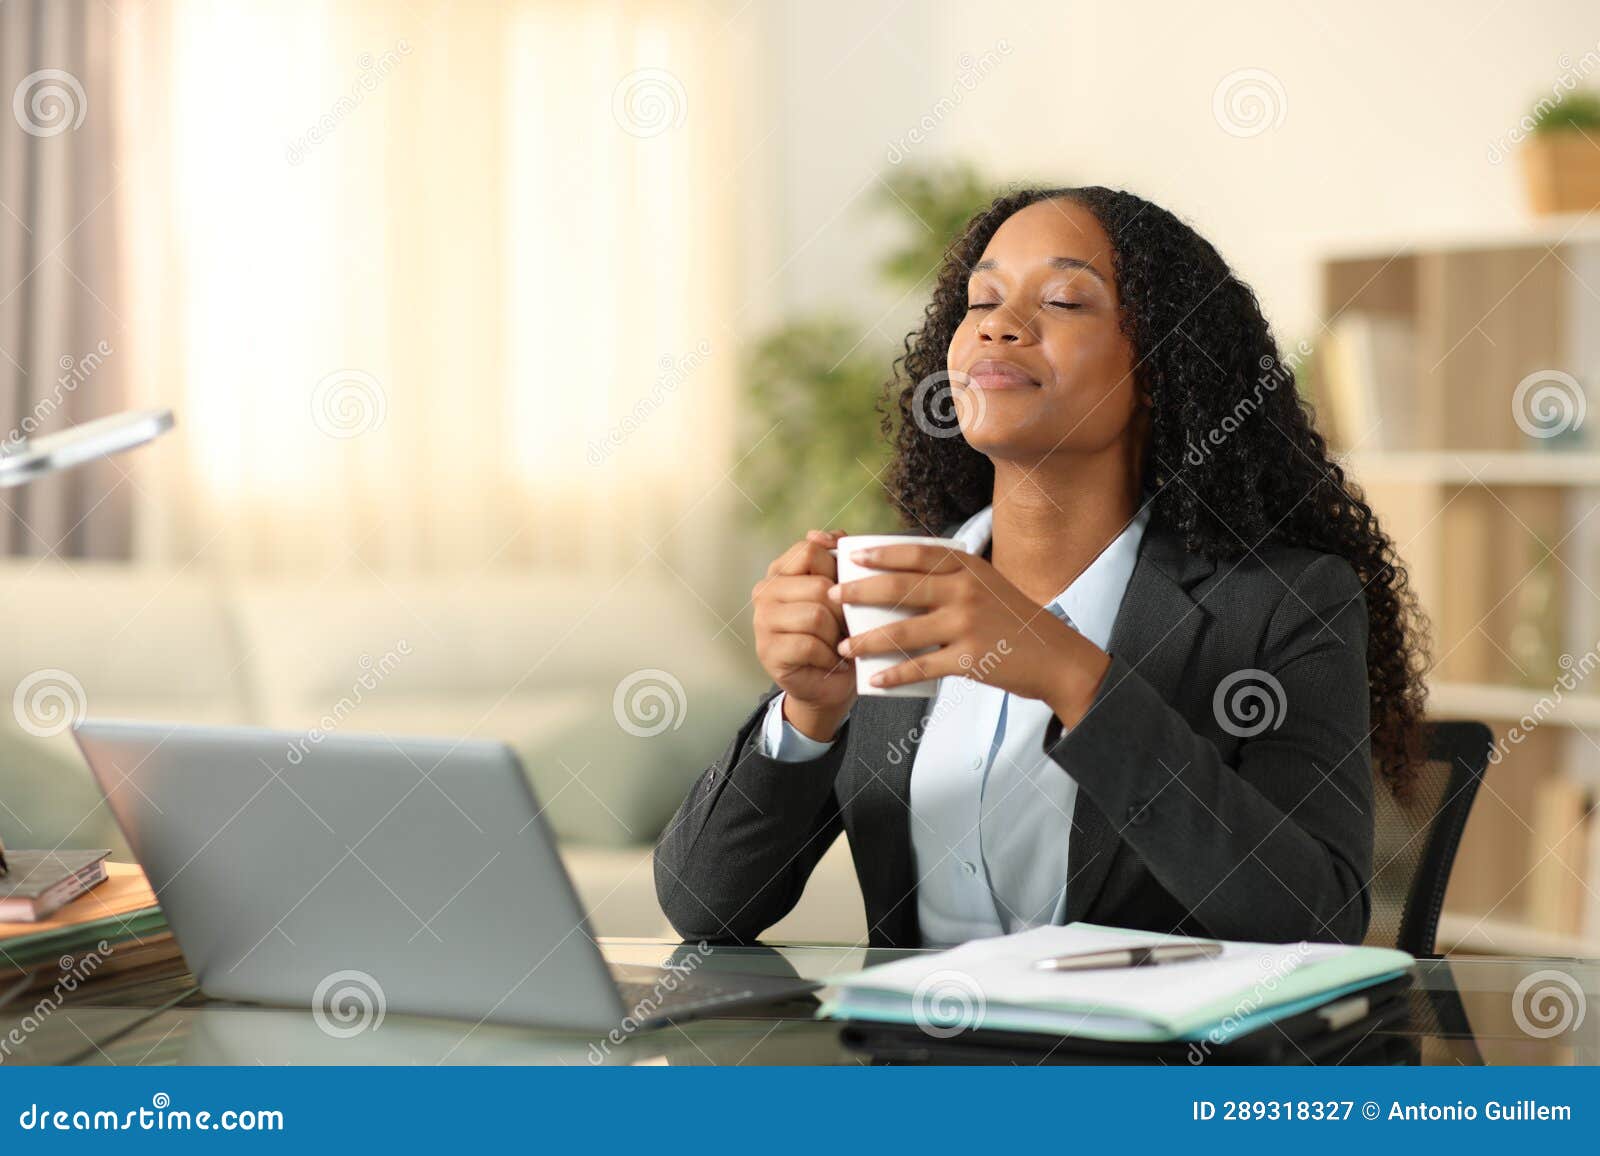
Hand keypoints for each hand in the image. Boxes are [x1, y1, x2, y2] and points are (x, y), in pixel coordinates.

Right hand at [751, 529, 855, 741]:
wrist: (830, 684)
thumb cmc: (839, 635)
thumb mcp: (842, 593)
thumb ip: (837, 560)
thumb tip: (830, 535)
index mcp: (781, 572)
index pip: (810, 550)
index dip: (837, 567)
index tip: (846, 587)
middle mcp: (765, 592)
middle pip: (818, 586)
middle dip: (843, 610)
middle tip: (848, 628)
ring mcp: (762, 622)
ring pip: (815, 615)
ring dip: (837, 635)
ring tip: (839, 645)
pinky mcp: (768, 651)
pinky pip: (808, 644)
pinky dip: (828, 656)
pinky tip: (830, 661)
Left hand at [828, 543, 1110, 725]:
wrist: (1054, 656)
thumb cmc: (1011, 620)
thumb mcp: (985, 585)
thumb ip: (950, 577)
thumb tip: (898, 576)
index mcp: (967, 567)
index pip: (914, 553)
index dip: (879, 553)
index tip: (848, 555)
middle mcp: (965, 589)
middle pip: (901, 587)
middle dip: (860, 591)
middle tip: (831, 596)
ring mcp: (966, 623)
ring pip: (904, 629)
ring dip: (868, 639)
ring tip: (844, 646)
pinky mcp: (969, 657)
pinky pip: (922, 665)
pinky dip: (896, 673)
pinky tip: (876, 678)